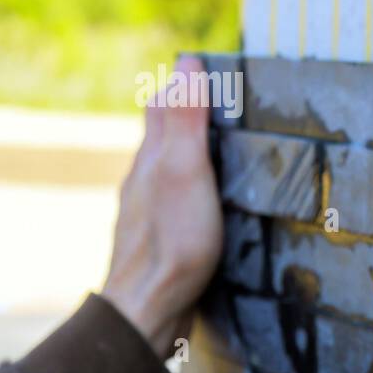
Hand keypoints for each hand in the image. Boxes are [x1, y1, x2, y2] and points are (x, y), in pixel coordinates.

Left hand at [101, 56, 222, 358]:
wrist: (149, 308)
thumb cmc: (172, 241)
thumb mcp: (186, 172)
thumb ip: (187, 121)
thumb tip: (187, 64)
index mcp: (152, 158)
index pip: (164, 105)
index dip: (186, 83)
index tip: (212, 67)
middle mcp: (145, 180)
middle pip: (165, 136)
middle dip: (191, 115)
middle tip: (224, 101)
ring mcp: (151, 211)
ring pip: (171, 170)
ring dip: (195, 154)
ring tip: (226, 147)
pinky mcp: (164, 239)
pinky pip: (180, 201)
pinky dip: (197, 188)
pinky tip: (213, 202)